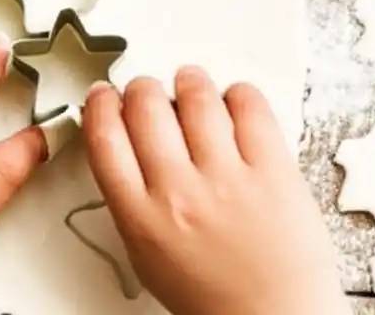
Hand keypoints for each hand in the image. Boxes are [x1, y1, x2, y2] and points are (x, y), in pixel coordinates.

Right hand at [82, 69, 348, 314]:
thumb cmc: (217, 298)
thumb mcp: (149, 256)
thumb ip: (133, 202)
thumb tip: (125, 147)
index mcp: (141, 218)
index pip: (104, 137)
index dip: (100, 105)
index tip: (104, 96)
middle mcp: (179, 193)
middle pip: (145, 106)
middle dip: (142, 89)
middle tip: (149, 91)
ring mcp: (228, 178)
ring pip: (195, 97)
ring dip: (189, 81)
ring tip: (191, 83)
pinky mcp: (273, 170)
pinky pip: (250, 107)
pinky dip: (239, 95)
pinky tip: (235, 102)